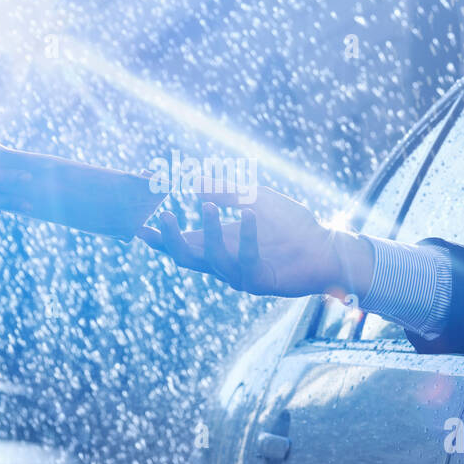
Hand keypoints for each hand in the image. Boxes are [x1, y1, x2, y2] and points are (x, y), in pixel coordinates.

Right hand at [136, 185, 373, 298]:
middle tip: (162, 216)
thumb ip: (227, 190)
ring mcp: (239, 275)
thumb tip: (193, 181)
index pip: (179, 242)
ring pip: (212, 258)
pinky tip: (251, 214)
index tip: (135, 222)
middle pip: (184, 257)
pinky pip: (247, 259)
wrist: (327, 246)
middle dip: (169, 239)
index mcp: (217, 244)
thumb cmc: (291, 224)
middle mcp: (223, 263)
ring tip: (207, 203)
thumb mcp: (255, 198)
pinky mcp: (260, 282)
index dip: (156, 235)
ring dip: (208, 231)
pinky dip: (248, 235)